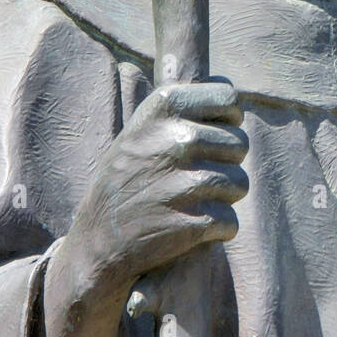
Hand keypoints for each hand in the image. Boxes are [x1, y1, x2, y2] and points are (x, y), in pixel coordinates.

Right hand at [42, 80, 246, 336]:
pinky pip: (231, 221)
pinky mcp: (194, 223)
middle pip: (240, 144)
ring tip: (189, 202)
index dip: (227, 121)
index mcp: (164, 106)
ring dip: (222, 198)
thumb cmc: (127, 178)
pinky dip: (217, 229)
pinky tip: (190, 227)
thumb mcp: (142, 129)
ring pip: (240, 183)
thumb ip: (183, 111)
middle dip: (225, 163)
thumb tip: (234, 98)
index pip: (228, 98)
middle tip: (192, 178)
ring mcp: (186, 182)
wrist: (97, 239)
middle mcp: (177, 139)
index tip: (210, 137)